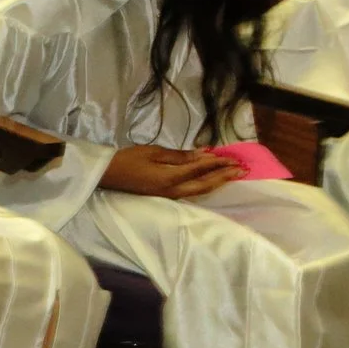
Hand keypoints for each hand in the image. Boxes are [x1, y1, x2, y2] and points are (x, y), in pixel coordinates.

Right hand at [101, 144, 239, 199]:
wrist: (107, 175)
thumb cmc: (128, 160)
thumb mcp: (153, 152)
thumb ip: (179, 155)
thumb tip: (203, 155)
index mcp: (170, 178)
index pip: (200, 169)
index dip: (217, 163)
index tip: (232, 157)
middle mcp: (173, 190)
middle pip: (205, 185)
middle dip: (224, 176)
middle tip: (242, 169)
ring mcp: (170, 195)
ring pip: (200, 191)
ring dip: (218, 182)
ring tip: (233, 175)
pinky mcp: (167, 196)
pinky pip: (192, 191)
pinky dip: (205, 185)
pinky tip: (212, 180)